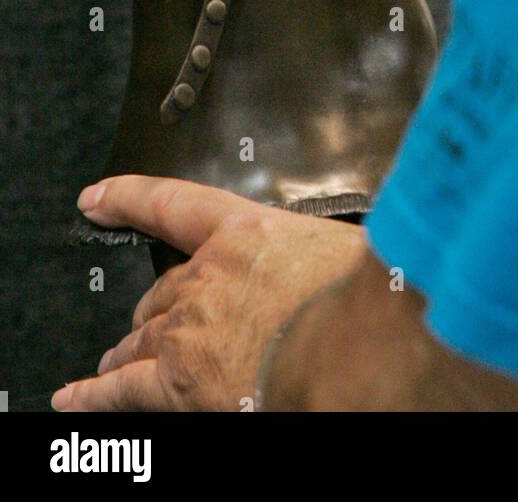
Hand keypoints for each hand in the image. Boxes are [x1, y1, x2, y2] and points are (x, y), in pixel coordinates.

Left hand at [50, 177, 365, 411]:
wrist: (355, 347)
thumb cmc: (365, 299)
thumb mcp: (348, 248)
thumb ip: (323, 252)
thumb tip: (348, 260)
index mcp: (248, 232)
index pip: (174, 206)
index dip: (128, 198)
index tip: (97, 198)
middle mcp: (208, 274)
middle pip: (163, 288)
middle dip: (156, 305)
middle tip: (148, 318)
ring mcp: (189, 327)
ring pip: (144, 336)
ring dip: (130, 347)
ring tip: (116, 359)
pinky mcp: (180, 381)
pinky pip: (123, 389)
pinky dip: (94, 394)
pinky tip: (75, 397)